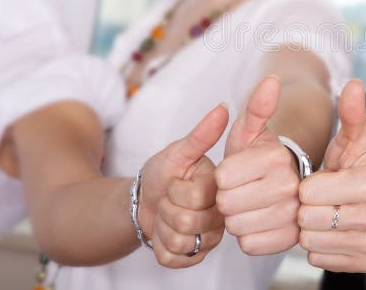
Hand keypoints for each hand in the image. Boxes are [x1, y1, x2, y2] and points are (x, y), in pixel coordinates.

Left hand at [139, 104, 228, 266]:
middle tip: (169, 199)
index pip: (196, 196)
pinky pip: (173, 258)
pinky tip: (165, 233)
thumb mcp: (178, 152)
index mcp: (220, 188)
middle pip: (187, 221)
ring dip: (162, 226)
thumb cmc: (162, 174)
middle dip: (167, 208)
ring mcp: (209, 238)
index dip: (176, 190)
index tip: (177, 182)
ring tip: (167, 214)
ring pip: (180, 241)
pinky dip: (160, 246)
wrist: (143, 202)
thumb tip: (222, 107)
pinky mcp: (195, 257)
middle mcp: (221, 215)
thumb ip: (201, 134)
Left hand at [215, 76, 300, 254]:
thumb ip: (256, 107)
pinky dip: (247, 237)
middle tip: (240, 190)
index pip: (222, 177)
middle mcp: (292, 186)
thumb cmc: (254, 159)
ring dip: (235, 218)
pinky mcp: (290, 241)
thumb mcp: (250, 132)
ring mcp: (294, 216)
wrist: (275, 188)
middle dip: (225, 198)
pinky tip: (256, 222)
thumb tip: (271, 80)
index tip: (235, 171)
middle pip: (227, 204)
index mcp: (277, 157)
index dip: (221, 176)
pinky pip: (249, 245)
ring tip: (248, 206)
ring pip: (237, 226)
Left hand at [298, 80, 365, 272]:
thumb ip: (352, 112)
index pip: (311, 192)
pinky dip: (316, 247)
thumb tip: (354, 84)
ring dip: (308, 228)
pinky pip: (318, 259)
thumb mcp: (354, 136)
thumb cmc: (355, 163)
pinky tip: (327, 232)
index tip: (320, 179)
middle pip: (309, 218)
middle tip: (319, 199)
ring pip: (311, 242)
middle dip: (306, 207)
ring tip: (323, 213)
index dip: (307, 185)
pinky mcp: (363, 263)